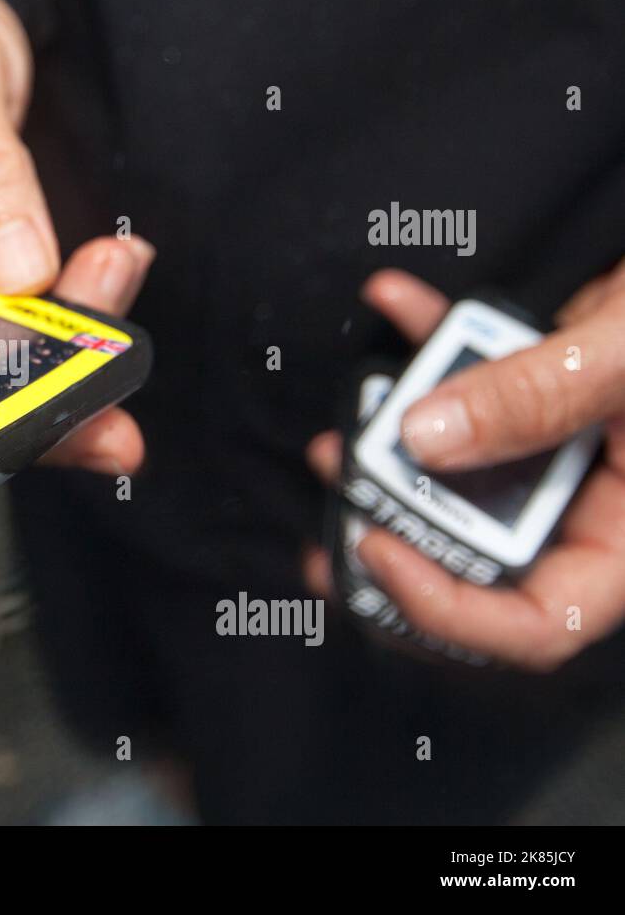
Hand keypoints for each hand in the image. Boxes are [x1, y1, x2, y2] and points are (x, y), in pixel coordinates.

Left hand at [306, 264, 624, 669]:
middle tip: (335, 496)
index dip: (446, 609)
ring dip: (389, 457)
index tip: (376, 548)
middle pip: (477, 565)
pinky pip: (472, 393)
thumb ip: (540, 395)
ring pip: (458, 488)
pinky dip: (429, 352)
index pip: (537, 625)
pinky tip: (395, 301)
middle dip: (392, 536)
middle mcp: (591, 512)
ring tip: (340, 434)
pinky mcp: (540, 400)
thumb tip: (423, 438)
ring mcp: (560, 460)